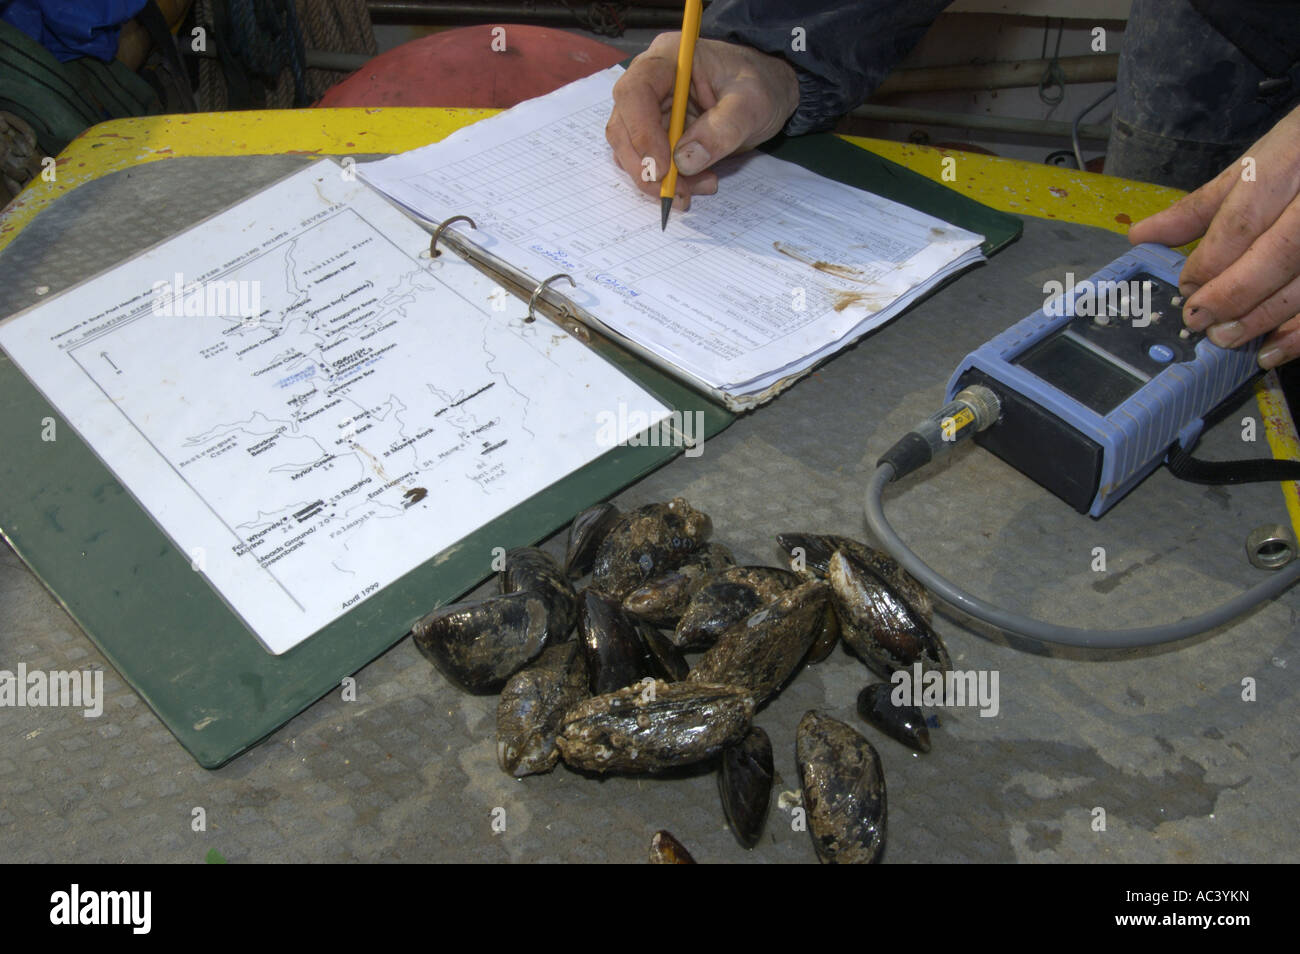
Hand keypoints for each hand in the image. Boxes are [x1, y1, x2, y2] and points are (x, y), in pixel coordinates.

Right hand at [605, 33, 798, 210]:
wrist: (766, 92)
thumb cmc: (759, 85)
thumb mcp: (752, 104)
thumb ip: (722, 129)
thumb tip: (684, 162)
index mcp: (668, 58)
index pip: (635, 93)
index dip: (641, 134)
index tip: (663, 170)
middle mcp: (649, 82)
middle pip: (623, 128)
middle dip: (648, 168)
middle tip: (679, 192)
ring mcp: (649, 109)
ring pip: (631, 152)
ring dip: (658, 180)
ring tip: (700, 187)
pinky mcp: (655, 133)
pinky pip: (648, 163)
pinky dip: (667, 181)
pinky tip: (697, 183)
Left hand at [1128, 106, 1299, 368]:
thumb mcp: (1254, 166)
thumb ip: (1201, 207)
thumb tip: (1143, 236)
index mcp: (1291, 161)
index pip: (1246, 218)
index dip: (1211, 260)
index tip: (1185, 288)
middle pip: (1281, 252)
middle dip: (1234, 293)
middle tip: (1199, 320)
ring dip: (1266, 317)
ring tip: (1227, 339)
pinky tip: (1272, 350)